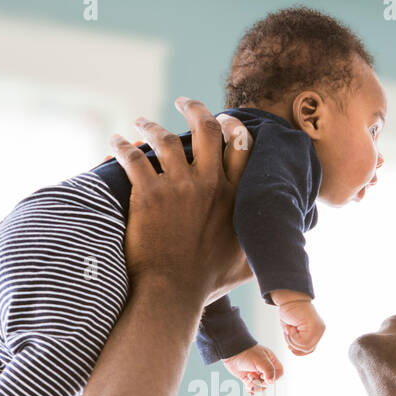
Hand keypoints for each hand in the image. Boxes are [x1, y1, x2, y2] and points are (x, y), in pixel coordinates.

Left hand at [108, 99, 252, 308]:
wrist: (173, 293)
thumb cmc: (207, 284)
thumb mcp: (246, 265)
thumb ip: (262, 250)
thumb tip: (281, 250)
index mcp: (235, 196)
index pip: (240, 146)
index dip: (232, 127)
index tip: (224, 119)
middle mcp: (209, 184)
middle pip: (207, 130)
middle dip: (196, 109)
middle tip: (183, 102)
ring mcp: (178, 187)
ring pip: (165, 138)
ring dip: (151, 125)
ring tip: (140, 122)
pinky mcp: (148, 194)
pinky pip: (132, 158)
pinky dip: (121, 147)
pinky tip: (114, 142)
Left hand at [222, 343, 283, 393]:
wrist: (231, 353)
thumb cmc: (246, 353)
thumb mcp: (260, 360)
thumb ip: (268, 370)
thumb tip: (271, 382)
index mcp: (270, 361)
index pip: (278, 373)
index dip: (273, 377)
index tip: (264, 375)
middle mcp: (264, 368)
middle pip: (269, 382)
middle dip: (260, 382)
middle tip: (252, 376)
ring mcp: (256, 373)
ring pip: (260, 386)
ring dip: (254, 385)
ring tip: (248, 378)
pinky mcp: (247, 378)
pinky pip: (252, 387)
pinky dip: (250, 389)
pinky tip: (247, 387)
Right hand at [275, 296, 325, 355]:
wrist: (290, 297)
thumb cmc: (290, 311)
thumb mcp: (293, 330)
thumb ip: (297, 340)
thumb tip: (296, 350)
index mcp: (317, 331)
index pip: (310, 349)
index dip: (298, 350)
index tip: (290, 345)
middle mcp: (320, 330)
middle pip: (308, 350)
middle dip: (295, 345)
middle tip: (288, 333)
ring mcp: (318, 328)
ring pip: (305, 347)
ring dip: (292, 340)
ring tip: (289, 329)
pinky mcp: (314, 326)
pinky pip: (302, 342)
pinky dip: (292, 337)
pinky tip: (290, 327)